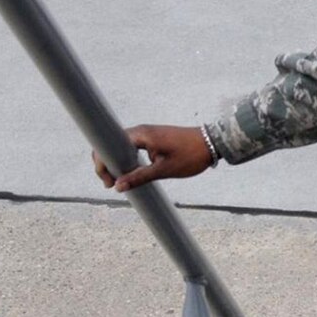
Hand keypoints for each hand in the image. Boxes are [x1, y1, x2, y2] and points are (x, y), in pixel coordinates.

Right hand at [93, 125, 211, 191]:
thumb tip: (118, 186)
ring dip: (117, 162)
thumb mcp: (164, 170)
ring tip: (120, 180)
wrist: (213, 143)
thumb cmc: (192, 155)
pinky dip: (127, 158)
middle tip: (112, 184)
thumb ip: (140, 177)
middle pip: (111, 145)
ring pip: (121, 146)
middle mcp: (142, 130)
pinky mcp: (153, 137)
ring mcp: (147, 133)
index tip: (108, 182)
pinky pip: (132, 146)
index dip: (102, 164)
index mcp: (142, 135)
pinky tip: (130, 172)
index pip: (108, 146)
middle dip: (107, 164)